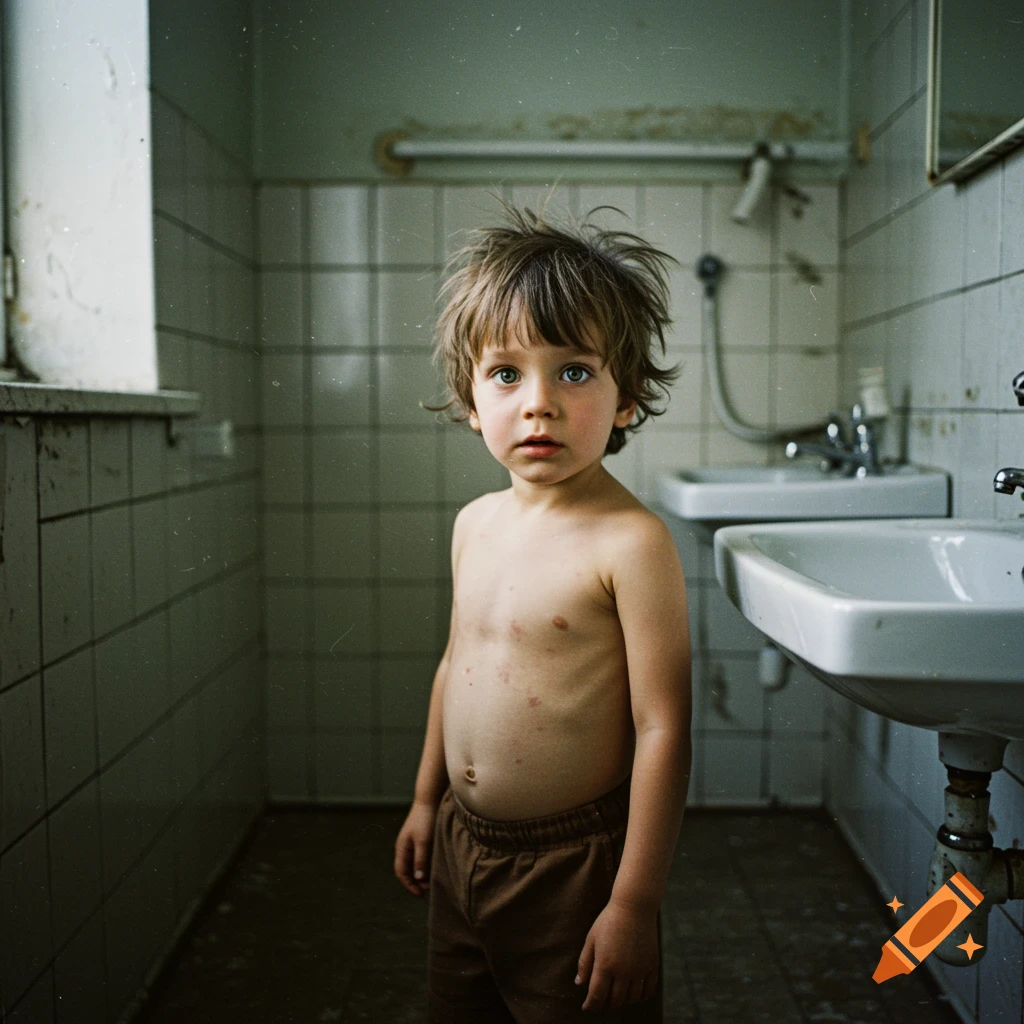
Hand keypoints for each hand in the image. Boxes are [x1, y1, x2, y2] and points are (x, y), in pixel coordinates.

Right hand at [394, 800, 437, 895]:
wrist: (429, 799)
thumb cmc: (425, 819)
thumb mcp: (424, 841)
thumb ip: (421, 860)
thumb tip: (419, 879)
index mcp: (402, 848)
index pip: (401, 872)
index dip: (409, 885)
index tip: (420, 894)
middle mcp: (405, 847)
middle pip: (407, 870)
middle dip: (416, 882)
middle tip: (428, 891)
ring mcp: (412, 842)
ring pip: (414, 863)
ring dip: (421, 874)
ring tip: (432, 882)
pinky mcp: (421, 838)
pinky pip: (421, 856)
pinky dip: (426, 864)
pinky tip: (435, 868)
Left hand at [575, 897, 658, 1011]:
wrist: (634, 906)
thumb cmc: (609, 920)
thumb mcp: (591, 939)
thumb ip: (585, 962)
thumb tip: (579, 983)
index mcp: (605, 965)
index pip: (597, 995)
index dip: (591, 1005)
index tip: (587, 1008)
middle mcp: (624, 971)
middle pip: (615, 1000)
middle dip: (606, 1005)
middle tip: (601, 1003)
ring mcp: (640, 969)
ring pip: (632, 998)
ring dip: (623, 1002)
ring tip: (617, 999)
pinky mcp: (652, 964)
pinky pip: (649, 989)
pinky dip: (642, 996)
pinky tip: (636, 994)